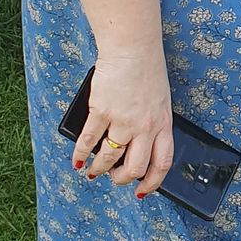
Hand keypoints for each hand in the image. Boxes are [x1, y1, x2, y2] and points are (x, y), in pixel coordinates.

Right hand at [73, 43, 174, 198]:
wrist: (131, 49)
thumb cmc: (146, 70)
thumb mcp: (159, 101)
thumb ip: (152, 123)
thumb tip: (136, 145)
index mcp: (163, 124)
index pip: (162, 163)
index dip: (152, 182)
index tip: (142, 191)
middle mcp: (145, 127)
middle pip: (135, 167)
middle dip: (122, 179)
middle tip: (113, 178)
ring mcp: (123, 120)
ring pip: (110, 158)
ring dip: (99, 169)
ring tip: (92, 171)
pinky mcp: (102, 111)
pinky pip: (89, 141)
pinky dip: (81, 154)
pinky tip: (77, 160)